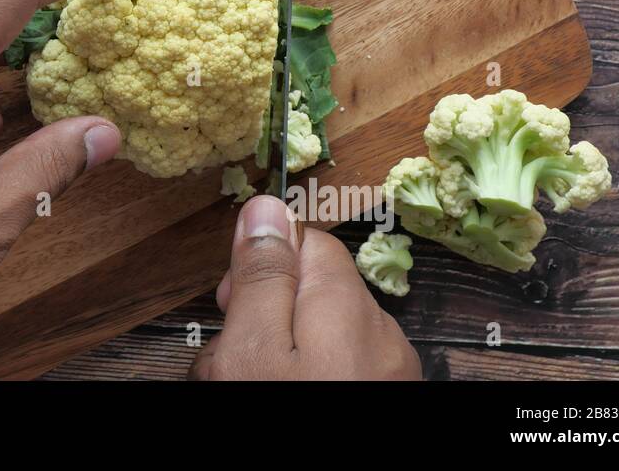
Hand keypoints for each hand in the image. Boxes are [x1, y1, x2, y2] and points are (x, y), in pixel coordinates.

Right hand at [189, 196, 421, 380]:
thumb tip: (267, 205)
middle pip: (314, 293)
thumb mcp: (253, 349)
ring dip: (280, 351)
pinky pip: (342, 369)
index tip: (230, 305)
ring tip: (242, 380)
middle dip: (265, 315)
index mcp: (349, 306)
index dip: (261, 266)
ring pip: (324, 339)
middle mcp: (382, 334)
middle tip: (228, 359)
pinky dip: (308, 374)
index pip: (307, 243)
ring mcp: (391, 374)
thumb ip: (261, 279)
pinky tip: (276, 389)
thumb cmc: (284, 413)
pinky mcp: (386, 396)